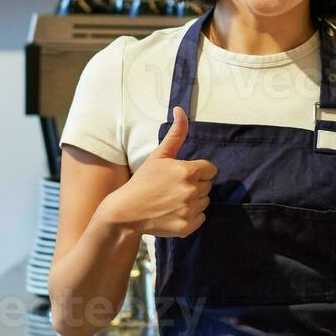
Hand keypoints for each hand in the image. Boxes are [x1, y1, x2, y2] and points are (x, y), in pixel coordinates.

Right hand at [96, 106, 215, 237]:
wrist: (125, 211)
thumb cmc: (142, 180)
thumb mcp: (159, 155)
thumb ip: (176, 133)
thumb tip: (180, 109)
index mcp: (188, 171)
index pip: (210, 169)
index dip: (197, 171)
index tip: (182, 175)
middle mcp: (192, 191)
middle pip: (208, 186)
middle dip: (195, 185)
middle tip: (174, 187)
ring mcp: (190, 210)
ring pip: (205, 202)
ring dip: (194, 201)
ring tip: (173, 199)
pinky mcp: (187, 227)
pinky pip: (201, 218)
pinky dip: (191, 216)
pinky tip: (174, 212)